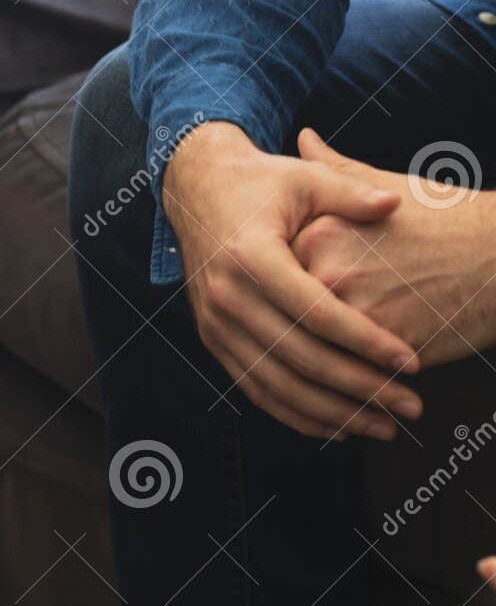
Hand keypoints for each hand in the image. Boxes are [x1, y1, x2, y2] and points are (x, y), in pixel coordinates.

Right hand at [162, 121, 422, 439]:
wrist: (194, 191)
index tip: (409, 362)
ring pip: (276, 385)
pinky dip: (295, 414)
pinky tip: (337, 427)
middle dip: (360, 387)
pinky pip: (254, 389)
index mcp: (250, 256)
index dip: (365, 341)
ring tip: (383, 427)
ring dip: (332, 413)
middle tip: (410, 405)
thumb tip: (393, 204)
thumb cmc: (259, 184)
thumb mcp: (304, 178)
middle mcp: (227, 297)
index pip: (315, 312)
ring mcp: (215, 324)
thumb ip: (350, 192)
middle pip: (300, 358)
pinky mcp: (212, 339)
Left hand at [292, 130, 495, 368]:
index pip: (271, 276)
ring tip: (319, 378)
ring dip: (311, 372)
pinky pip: (347, 376)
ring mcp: (352, 314)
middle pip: (285, 317)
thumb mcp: (385, 186)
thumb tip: (302, 137)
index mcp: (315, 234)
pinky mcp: (382, 349)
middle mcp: (325, 273)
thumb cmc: (447, 219)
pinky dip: (343, 390)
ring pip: (312, 353)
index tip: (280, 298)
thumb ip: (333, 170)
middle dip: (286, 335)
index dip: (277, 292)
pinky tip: (348, 398)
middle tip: (289, 345)